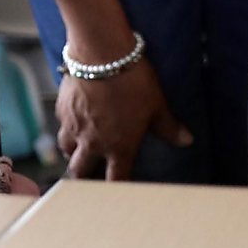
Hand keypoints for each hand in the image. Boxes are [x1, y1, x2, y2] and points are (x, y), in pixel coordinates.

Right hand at [56, 59, 191, 180]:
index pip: (116, 180)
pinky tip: (73, 118)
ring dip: (72, 152)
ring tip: (77, 148)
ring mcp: (74, 126)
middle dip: (84, 177)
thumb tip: (186, 140)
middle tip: (87, 176)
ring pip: (66, 149)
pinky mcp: (62, 108)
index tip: (117, 193)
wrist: (101, 53)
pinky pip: (61, 124)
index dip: (117, 188)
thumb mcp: (156, 104)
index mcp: (119, 146)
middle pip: (80, 171)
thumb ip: (168, 126)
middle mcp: (93, 142)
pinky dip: (67, 126)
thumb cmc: (132, 79)